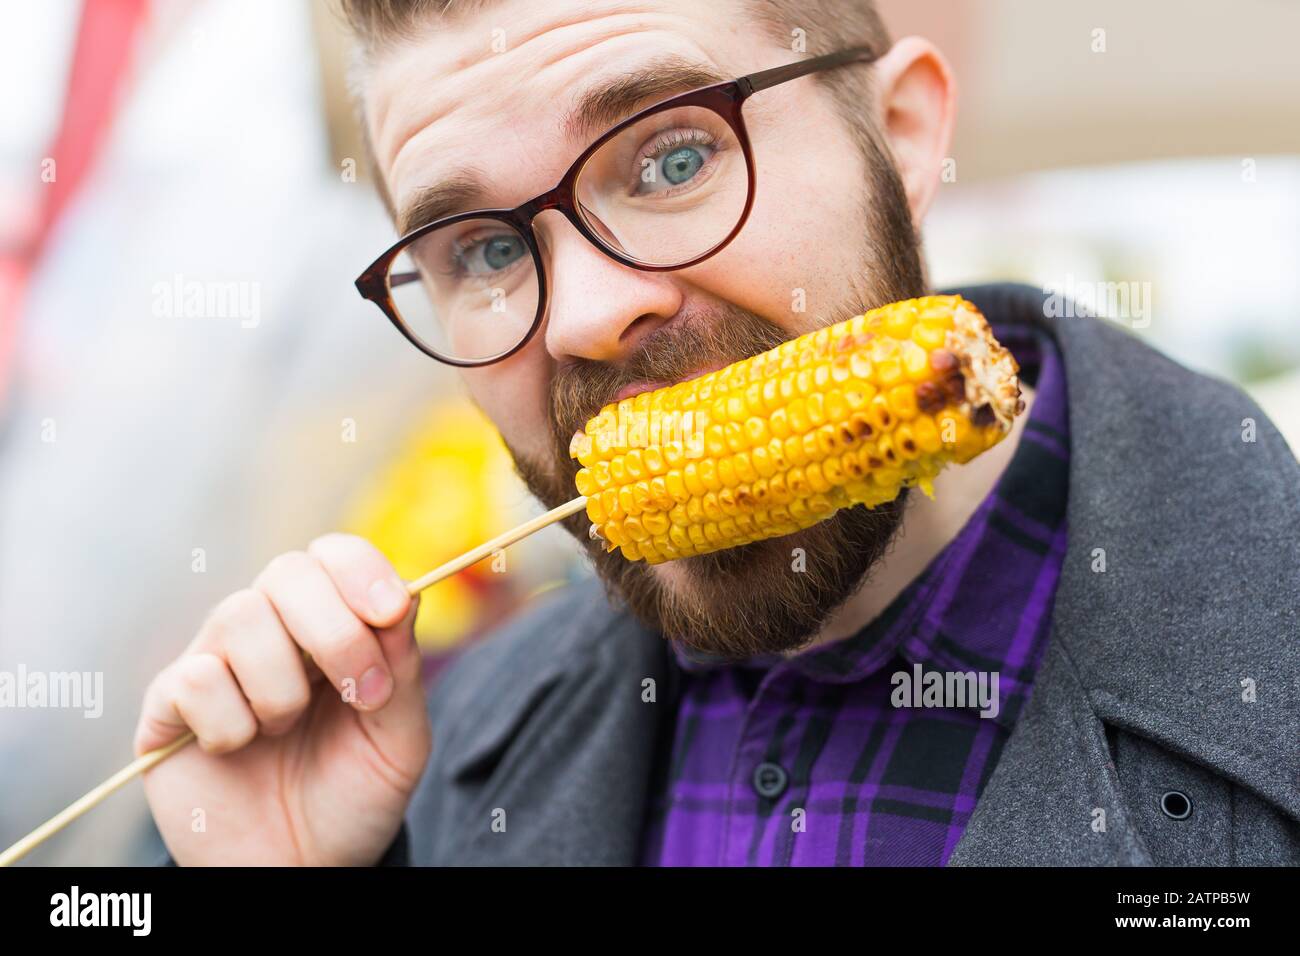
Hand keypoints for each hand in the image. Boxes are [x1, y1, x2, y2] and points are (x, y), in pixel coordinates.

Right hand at [135, 534, 430, 864]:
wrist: (303, 866)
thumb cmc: (352, 796)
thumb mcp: (399, 737)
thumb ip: (401, 666)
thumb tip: (403, 597)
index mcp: (330, 624)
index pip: (334, 555)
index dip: (360, 570)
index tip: (390, 612)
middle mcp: (271, 629)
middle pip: (288, 571)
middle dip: (336, 631)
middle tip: (364, 695)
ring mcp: (216, 659)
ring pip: (240, 614)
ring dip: (283, 687)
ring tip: (287, 732)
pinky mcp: (168, 704)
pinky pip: (196, 677)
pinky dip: (231, 723)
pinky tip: (240, 749)